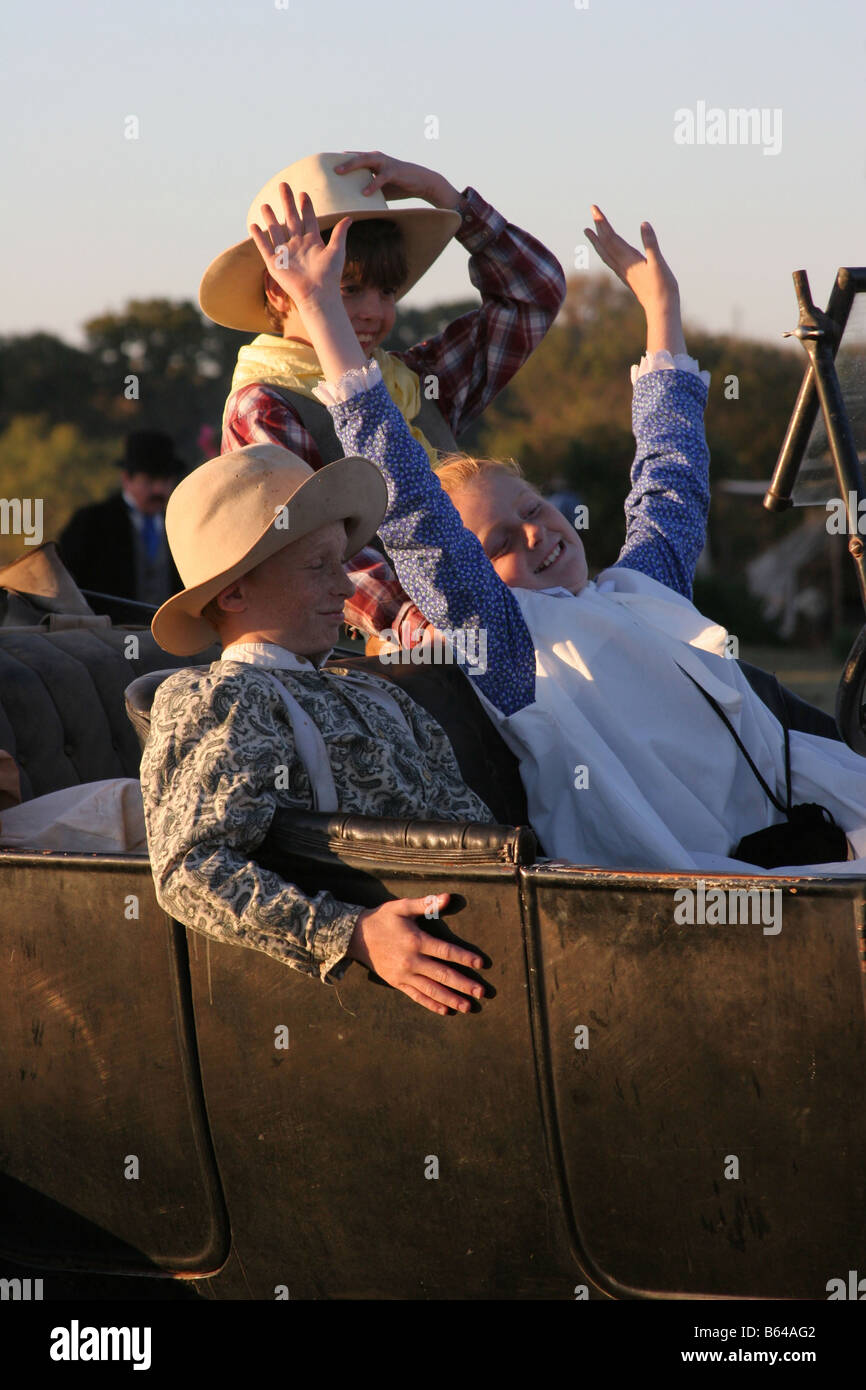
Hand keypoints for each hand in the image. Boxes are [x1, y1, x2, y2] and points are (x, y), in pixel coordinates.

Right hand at [249, 181, 351, 311]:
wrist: (318, 294)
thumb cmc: (330, 275)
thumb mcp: (337, 250)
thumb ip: (340, 233)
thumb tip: (349, 218)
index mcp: (312, 242)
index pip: (308, 219)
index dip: (305, 207)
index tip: (303, 193)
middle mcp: (298, 245)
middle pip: (291, 219)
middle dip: (287, 203)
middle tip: (283, 185)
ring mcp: (286, 254)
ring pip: (276, 231)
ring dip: (270, 218)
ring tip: (265, 204)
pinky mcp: (275, 263)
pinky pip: (265, 247)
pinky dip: (258, 237)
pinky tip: (253, 225)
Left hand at [333, 151, 460, 210]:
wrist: (421, 182)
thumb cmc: (398, 186)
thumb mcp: (379, 188)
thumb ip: (366, 190)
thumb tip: (350, 203)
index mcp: (371, 161)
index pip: (352, 158)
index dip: (337, 160)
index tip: (322, 166)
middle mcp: (376, 158)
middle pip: (354, 157)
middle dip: (339, 160)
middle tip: (325, 167)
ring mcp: (385, 163)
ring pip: (365, 161)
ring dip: (351, 165)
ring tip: (339, 173)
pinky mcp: (394, 171)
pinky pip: (381, 178)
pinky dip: (373, 185)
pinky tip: (365, 192)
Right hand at [348, 893, 484, 1015]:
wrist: (355, 936)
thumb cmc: (382, 918)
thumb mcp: (402, 906)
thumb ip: (426, 904)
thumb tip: (448, 897)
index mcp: (416, 941)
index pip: (445, 951)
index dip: (464, 958)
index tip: (480, 964)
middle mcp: (411, 961)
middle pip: (442, 974)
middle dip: (463, 984)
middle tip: (481, 992)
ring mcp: (403, 974)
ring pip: (431, 990)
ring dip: (451, 999)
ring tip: (468, 1007)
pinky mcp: (397, 982)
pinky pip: (417, 996)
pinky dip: (431, 1004)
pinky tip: (445, 1010)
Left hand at [584, 207, 678, 312]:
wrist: (661, 310)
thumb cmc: (662, 287)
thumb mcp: (658, 263)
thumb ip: (651, 243)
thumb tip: (644, 223)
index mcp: (628, 259)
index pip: (611, 237)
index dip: (602, 222)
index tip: (594, 209)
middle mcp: (623, 265)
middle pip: (606, 243)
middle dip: (598, 227)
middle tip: (591, 211)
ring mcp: (624, 272)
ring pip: (606, 253)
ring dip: (598, 241)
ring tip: (589, 232)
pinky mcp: (628, 278)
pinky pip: (612, 261)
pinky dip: (606, 253)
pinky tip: (607, 253)